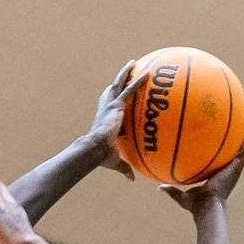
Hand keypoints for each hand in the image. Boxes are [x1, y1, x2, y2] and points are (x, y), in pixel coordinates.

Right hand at [87, 60, 150, 179]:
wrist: (95, 149)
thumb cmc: (102, 157)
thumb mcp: (116, 162)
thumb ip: (125, 168)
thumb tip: (132, 180)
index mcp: (104, 119)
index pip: (107, 105)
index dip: (110, 97)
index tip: (115, 92)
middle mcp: (106, 108)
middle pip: (112, 89)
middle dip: (119, 79)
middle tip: (126, 70)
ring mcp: (111, 105)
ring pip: (119, 83)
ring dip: (126, 72)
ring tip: (133, 63)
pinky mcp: (117, 105)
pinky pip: (130, 89)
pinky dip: (139, 80)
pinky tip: (148, 73)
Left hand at [160, 129, 243, 214]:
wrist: (208, 206)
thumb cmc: (196, 205)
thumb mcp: (182, 196)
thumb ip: (172, 191)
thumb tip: (160, 187)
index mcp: (218, 176)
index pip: (222, 161)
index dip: (223, 151)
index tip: (220, 140)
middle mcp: (229, 171)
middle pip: (235, 152)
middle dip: (237, 140)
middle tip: (236, 125)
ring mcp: (235, 169)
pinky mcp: (238, 167)